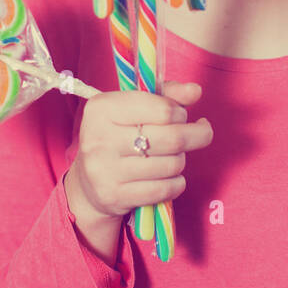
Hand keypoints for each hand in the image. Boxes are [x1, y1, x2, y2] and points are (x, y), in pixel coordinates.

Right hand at [65, 80, 212, 225]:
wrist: (88, 183)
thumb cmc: (118, 136)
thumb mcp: (134, 108)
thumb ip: (167, 95)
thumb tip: (195, 90)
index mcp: (102, 108)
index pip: (163, 110)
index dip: (181, 113)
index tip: (182, 115)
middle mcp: (99, 138)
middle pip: (173, 138)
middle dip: (196, 136)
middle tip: (199, 133)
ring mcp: (104, 170)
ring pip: (172, 165)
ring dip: (181, 160)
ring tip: (174, 156)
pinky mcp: (114, 196)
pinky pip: (165, 189)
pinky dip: (176, 183)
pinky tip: (170, 177)